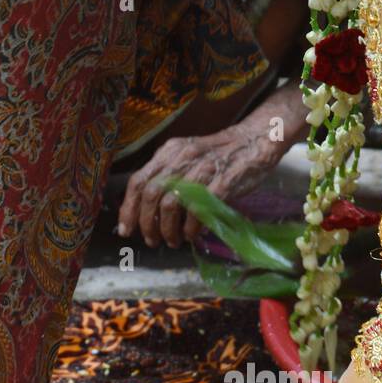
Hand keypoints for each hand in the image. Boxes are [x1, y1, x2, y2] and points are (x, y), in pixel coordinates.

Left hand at [117, 112, 287, 248]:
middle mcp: (181, 159)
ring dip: (169, 229)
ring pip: (172, 204)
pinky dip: (192, 228)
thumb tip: (148, 210)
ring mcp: (202, 170)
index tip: (127, 229)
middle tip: (152, 240)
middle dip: (147, 224)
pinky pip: (199, 210)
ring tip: (173, 241)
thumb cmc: (219, 155)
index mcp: (169, 152)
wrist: (255, 141)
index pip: (139, 181)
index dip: (129, 209)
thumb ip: (168, 176)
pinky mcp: (222, 182)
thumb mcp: (187, 157)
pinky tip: (192, 235)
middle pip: (152, 195)